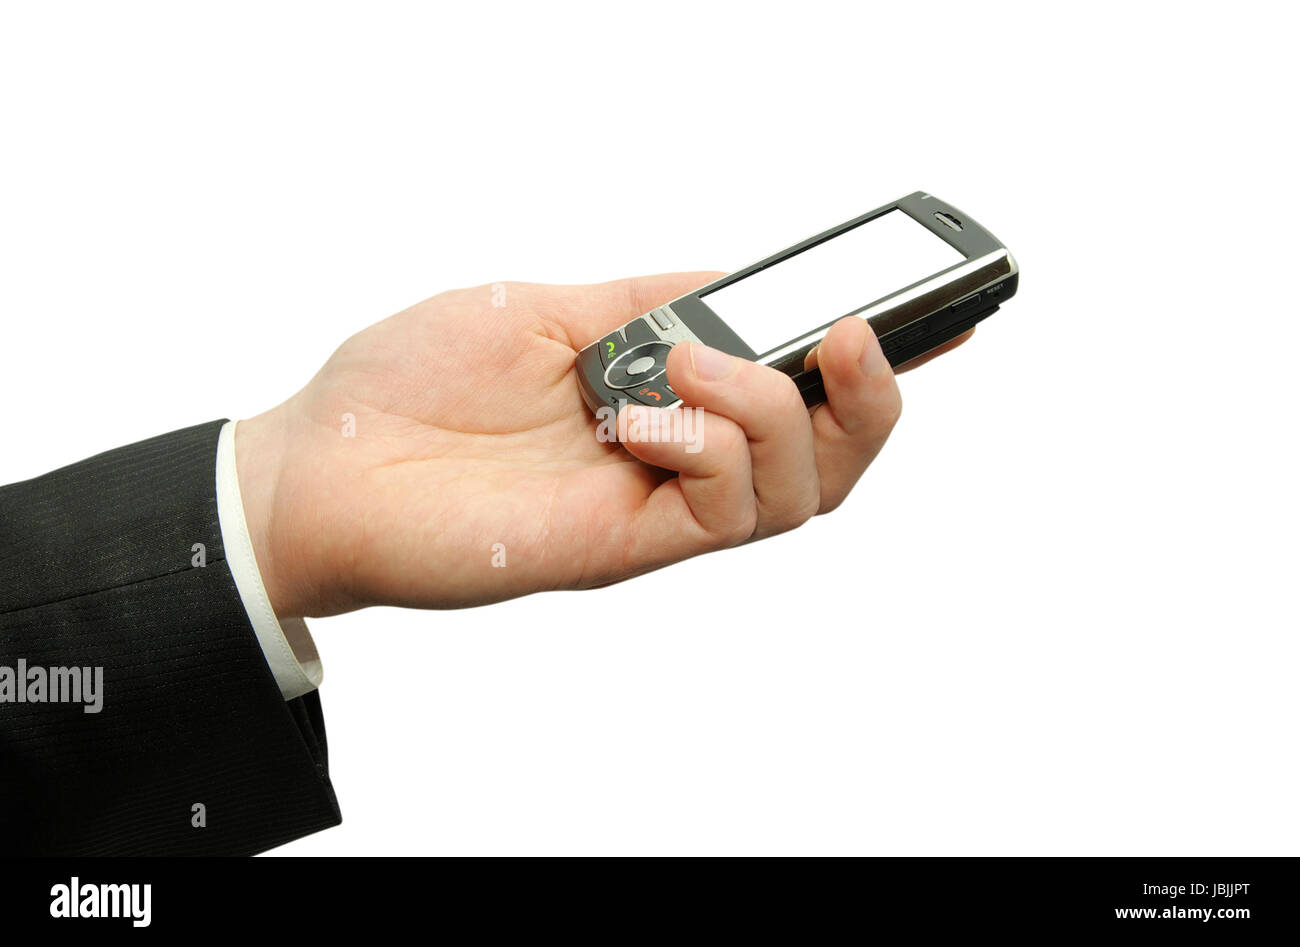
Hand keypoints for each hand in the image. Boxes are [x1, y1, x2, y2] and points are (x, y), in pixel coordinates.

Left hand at [235, 273, 969, 617]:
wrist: (323, 464)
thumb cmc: (413, 385)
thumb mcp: (547, 305)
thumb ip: (649, 300)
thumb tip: (740, 283)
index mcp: (667, 400)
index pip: (797, 393)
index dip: (877, 364)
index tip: (946, 313)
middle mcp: (675, 461)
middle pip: (829, 460)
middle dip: (870, 397)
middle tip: (847, 340)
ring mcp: (653, 510)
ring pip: (798, 494)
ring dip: (774, 413)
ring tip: (693, 367)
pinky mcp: (621, 547)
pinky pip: (722, 512)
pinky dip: (707, 446)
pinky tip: (638, 417)